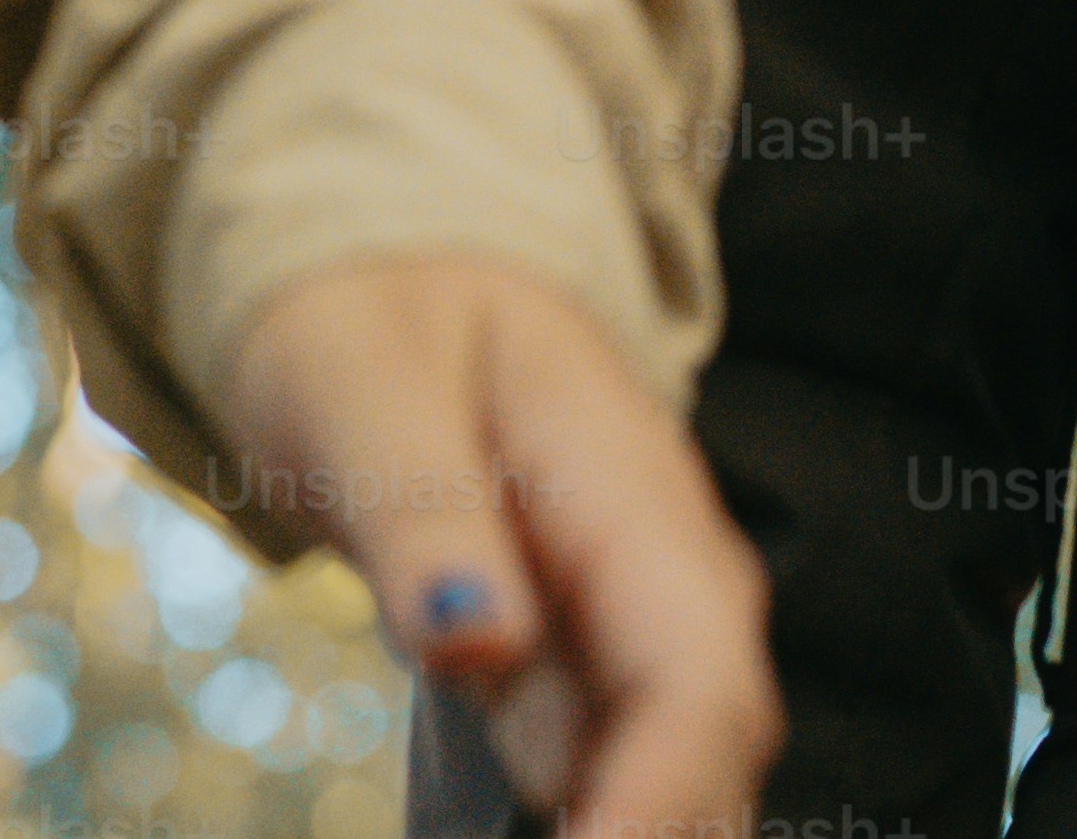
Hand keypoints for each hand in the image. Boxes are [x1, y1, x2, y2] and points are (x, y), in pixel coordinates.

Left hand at [218, 248, 775, 838]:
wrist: (396, 292)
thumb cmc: (378, 331)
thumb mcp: (366, 391)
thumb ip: (424, 513)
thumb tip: (474, 641)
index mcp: (632, 486)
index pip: (697, 674)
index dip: (660, 800)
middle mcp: (670, 572)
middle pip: (710, 748)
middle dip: (652, 832)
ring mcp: (640, 626)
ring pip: (674, 775)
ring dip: (622, 826)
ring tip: (519, 836)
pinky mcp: (595, 672)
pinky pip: (612, 775)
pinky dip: (585, 818)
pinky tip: (522, 829)